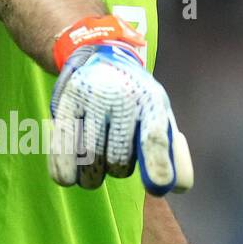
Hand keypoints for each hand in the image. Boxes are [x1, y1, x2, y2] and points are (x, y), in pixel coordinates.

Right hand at [48, 14, 192, 194]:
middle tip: (116, 155)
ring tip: (96, 164)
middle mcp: (121, 97)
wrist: (100, 56)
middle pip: (118, 159)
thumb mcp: (158, 116)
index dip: (156, 164)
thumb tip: (179, 187)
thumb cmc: (135, 100)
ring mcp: (91, 100)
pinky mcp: (66, 105)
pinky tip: (69, 179)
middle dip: (118, 168)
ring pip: (90, 160)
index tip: (157, 187)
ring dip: (93, 176)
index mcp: (151, 101)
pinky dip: (65, 172)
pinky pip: (63, 150)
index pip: (154, 136)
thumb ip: (172, 153)